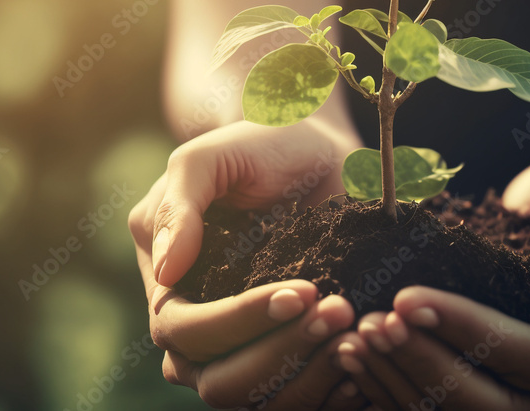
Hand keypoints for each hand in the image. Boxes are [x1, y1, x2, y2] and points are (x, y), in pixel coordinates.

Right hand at [128, 118, 363, 408]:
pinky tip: (364, 368)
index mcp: (170, 286)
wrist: (317, 148)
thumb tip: (165, 273)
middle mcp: (201, 329)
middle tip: (339, 312)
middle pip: (220, 381)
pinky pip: (298, 400)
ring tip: (359, 337)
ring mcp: (245, 348)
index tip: (303, 290)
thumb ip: (179, 206)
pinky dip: (328, 392)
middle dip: (280, 354)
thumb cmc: (258, 145)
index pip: (185, 331)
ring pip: (258, 401)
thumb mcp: (211, 158)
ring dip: (310, 377)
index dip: (238, 321)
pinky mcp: (289, 353)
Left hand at [337, 286, 529, 409]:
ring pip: (467, 410)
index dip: (474, 335)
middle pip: (499, 403)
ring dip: (403, 379)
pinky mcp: (502, 367)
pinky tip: (355, 353)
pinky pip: (449, 396)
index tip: (411, 300)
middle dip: (428, 365)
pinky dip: (399, 382)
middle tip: (371, 323)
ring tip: (352, 336)